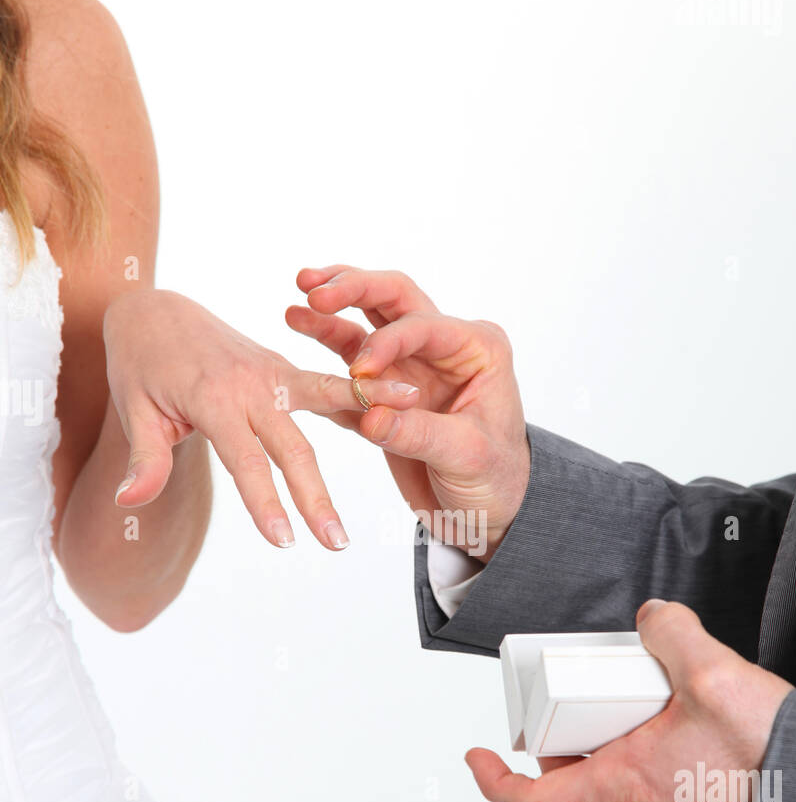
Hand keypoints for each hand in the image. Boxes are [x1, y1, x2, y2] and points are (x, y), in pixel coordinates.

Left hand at [104, 288, 419, 548]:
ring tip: (412, 422)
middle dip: (316, 498)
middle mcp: (250, 383)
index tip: (284, 543)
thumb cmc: (141, 367)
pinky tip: (407, 396)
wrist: (154, 312)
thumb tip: (128, 502)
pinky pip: (329, 383)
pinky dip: (365, 389)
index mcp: (213, 399)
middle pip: (293, 447)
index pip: (246, 462)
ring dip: (369, 415)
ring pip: (327, 401)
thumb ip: (144, 460)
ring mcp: (273, 371)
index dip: (266, 504)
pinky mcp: (284, 368)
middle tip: (337, 542)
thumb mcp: (134, 413)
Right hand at [285, 266, 529, 559]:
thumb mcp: (466, 457)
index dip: (386, 342)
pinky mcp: (385, 392)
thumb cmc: (495, 480)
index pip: (421, 325)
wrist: (487, 512)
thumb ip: (418, 433)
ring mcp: (410, 366)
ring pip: (365, 325)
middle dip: (352, 289)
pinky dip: (322, 350)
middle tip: (312, 290)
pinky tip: (295, 332)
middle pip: (392, 300)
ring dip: (329, 314)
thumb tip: (371, 418)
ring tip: (294, 307)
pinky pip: (348, 365)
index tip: (359, 368)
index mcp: (476, 349)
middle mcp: (442, 347)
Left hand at [466, 600, 793, 801]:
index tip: (479, 757)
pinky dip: (649, 741)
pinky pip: (656, 773)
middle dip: (566, 732)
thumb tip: (652, 616)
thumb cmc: (771, 756)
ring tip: (632, 691)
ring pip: (619, 771)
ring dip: (612, 734)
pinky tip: (680, 709)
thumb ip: (670, 633)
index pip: (538, 801)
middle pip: (577, 774)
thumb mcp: (710, 672)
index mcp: (624, 784)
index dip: (497, 781)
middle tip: (571, 693)